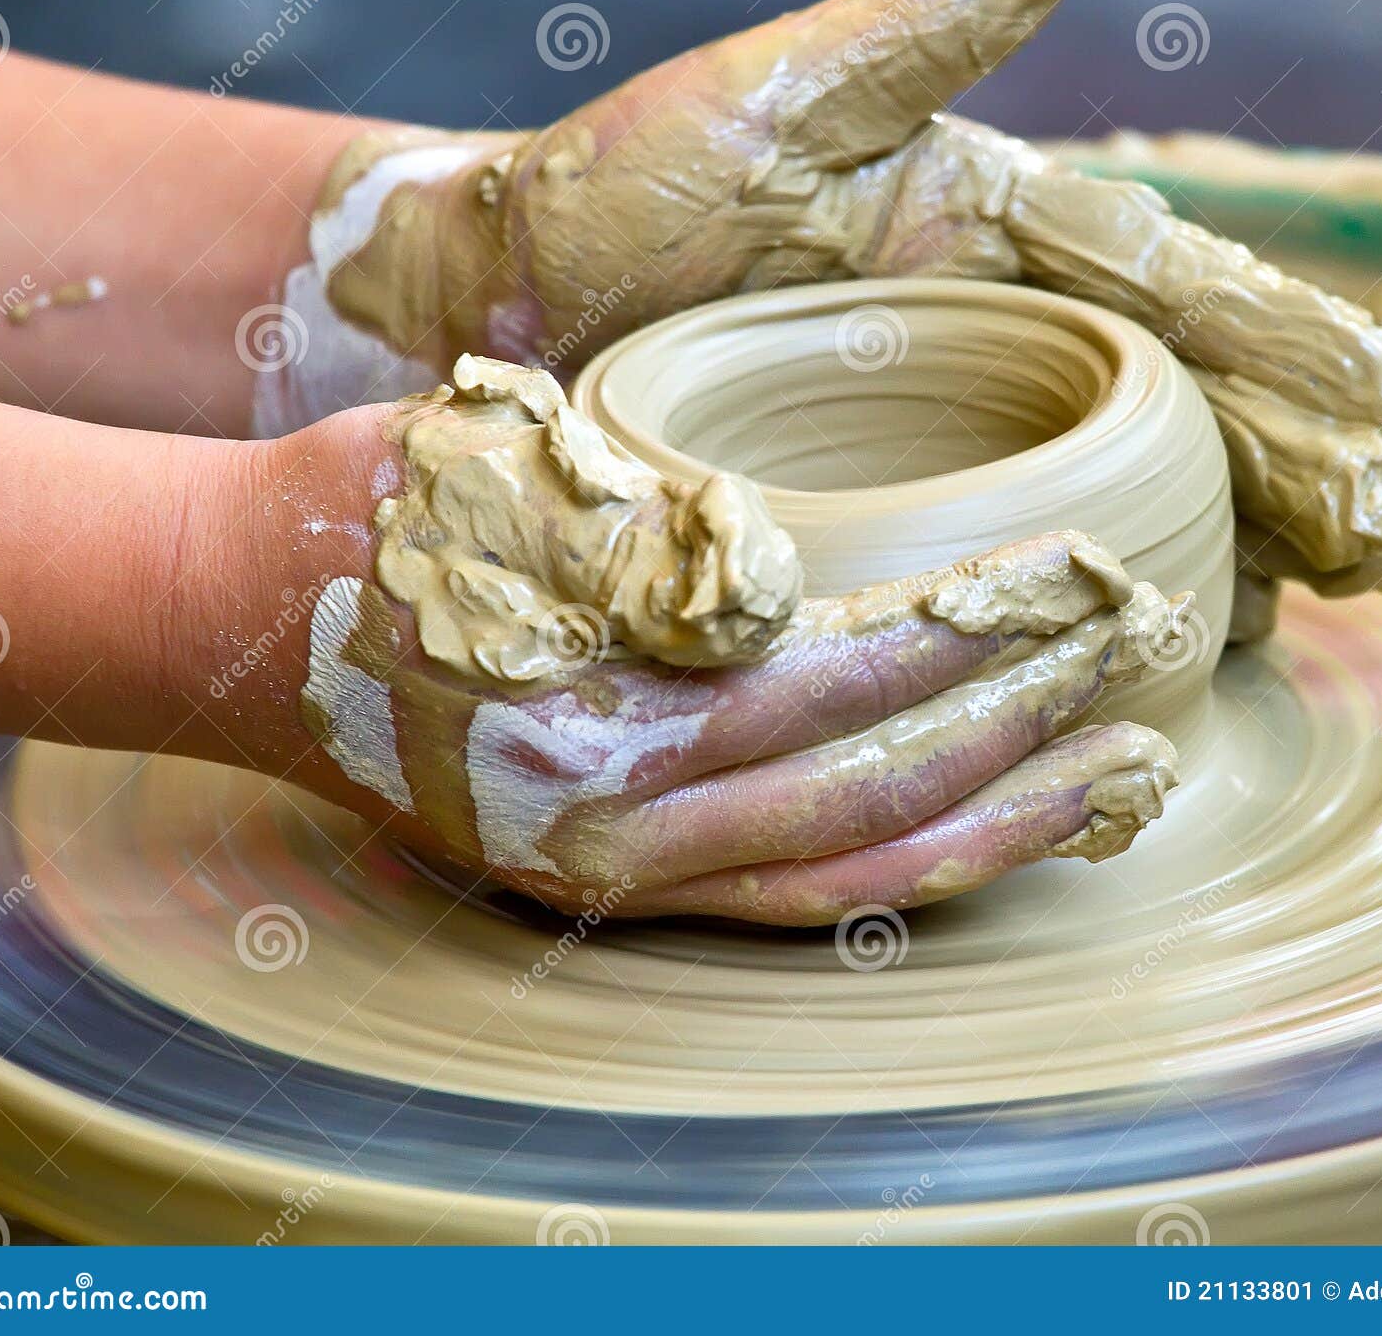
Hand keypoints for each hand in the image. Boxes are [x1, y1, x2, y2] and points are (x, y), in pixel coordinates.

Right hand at [272, 358, 1185, 923]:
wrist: (233, 610)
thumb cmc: (370, 512)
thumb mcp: (494, 479)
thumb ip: (643, 542)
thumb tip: (779, 592)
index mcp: (593, 713)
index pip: (835, 677)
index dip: (969, 633)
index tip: (1079, 580)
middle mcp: (614, 826)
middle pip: (871, 790)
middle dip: (1023, 727)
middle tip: (1147, 662)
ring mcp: (611, 872)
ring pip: (849, 873)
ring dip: (995, 825)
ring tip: (1122, 782)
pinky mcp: (604, 879)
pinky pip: (785, 902)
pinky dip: (900, 873)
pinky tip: (984, 830)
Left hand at [309, 0, 1381, 630]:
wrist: (489, 311)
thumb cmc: (608, 197)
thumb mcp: (750, 106)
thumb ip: (902, 41)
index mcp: (965, 229)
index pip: (1147, 280)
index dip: (1264, 328)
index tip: (1373, 384)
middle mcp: (971, 338)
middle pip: (1168, 401)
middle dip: (1287, 458)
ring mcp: (928, 439)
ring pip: (1116, 490)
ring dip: (1230, 544)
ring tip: (1327, 593)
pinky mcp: (871, 517)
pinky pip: (1012, 556)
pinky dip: (1100, 598)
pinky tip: (1173, 646)